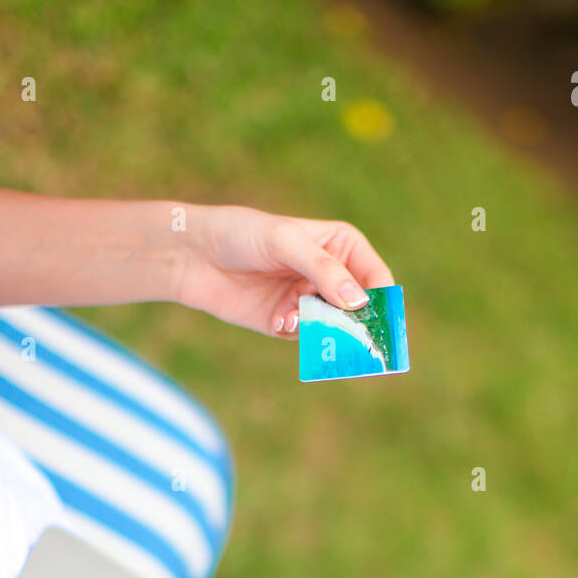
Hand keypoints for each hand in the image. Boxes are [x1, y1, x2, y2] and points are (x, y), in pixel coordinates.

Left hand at [174, 204, 393, 337]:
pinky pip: (306, 337)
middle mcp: (329, 275)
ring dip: (325, 331)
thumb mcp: (286, 242)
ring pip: (334, 327)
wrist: (194, 256)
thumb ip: (323, 270)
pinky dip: (297, 331)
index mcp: (340, 246)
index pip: (376, 277)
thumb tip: (359, 302)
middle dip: (359, 326)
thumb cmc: (242, 235)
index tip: (384, 323)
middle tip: (360, 343)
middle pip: (360, 309)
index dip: (384, 301)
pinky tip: (279, 320)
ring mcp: (309, 300)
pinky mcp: (287, 322)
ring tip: (306, 322)